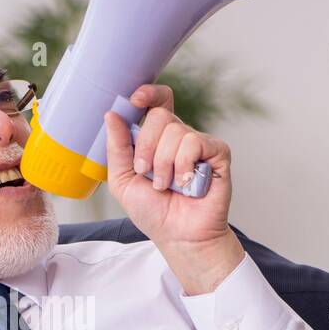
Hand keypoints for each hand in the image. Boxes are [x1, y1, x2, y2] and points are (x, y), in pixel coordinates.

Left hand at [104, 84, 243, 294]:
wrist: (178, 236)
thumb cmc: (153, 212)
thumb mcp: (122, 180)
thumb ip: (116, 148)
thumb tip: (111, 114)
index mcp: (157, 139)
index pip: (157, 103)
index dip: (148, 93)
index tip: (135, 100)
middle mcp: (179, 137)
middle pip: (160, 115)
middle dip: (146, 146)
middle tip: (146, 172)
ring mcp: (199, 144)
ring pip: (175, 131)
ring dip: (163, 163)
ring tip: (167, 185)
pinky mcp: (217, 153)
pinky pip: (195, 141)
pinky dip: (183, 164)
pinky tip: (185, 182)